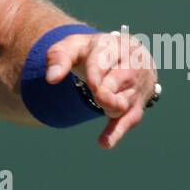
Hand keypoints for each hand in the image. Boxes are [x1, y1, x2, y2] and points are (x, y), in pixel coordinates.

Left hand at [44, 30, 156, 149]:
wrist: (125, 56)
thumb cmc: (93, 52)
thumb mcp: (73, 46)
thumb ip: (59, 57)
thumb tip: (51, 79)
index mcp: (114, 46)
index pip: (106, 60)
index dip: (98, 74)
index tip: (92, 84)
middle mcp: (131, 64)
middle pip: (121, 81)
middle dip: (105, 92)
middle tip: (97, 94)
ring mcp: (138, 86)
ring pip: (124, 102)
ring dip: (108, 107)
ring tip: (101, 99)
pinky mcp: (138, 105)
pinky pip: (130, 120)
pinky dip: (116, 132)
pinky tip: (104, 143)